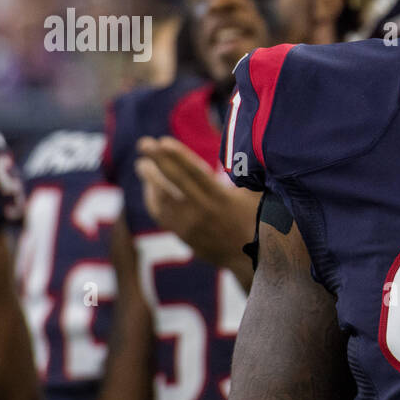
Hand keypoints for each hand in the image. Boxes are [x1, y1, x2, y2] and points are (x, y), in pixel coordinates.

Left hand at [135, 135, 259, 271]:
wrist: (251, 257)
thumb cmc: (256, 218)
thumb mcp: (255, 194)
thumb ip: (243, 174)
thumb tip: (240, 147)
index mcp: (222, 198)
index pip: (195, 173)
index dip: (178, 156)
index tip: (162, 142)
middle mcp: (203, 211)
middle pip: (173, 182)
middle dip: (157, 161)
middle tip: (143, 143)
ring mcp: (190, 225)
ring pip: (162, 199)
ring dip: (150, 180)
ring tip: (142, 164)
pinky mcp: (184, 235)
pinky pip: (162, 214)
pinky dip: (153, 198)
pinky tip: (150, 188)